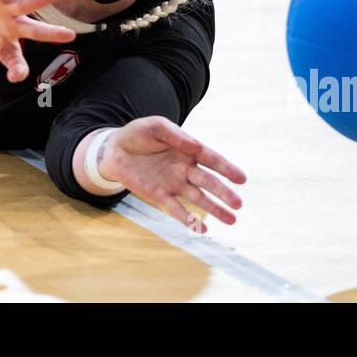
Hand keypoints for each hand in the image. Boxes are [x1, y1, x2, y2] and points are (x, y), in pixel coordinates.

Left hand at [99, 118, 245, 227]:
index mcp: (187, 150)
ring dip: (213, 209)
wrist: (114, 149)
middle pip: (207, 182)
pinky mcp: (158, 195)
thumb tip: (197, 147)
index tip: (242, 179)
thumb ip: (176, 135)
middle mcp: (184, 169)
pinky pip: (176, 209)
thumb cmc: (138, 134)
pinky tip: (202, 230)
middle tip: (239, 204)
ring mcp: (173, 183)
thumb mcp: (156, 126)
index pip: (211, 160)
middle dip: (223, 193)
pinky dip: (188, 219)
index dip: (226, 168)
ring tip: (231, 220)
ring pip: (197, 198)